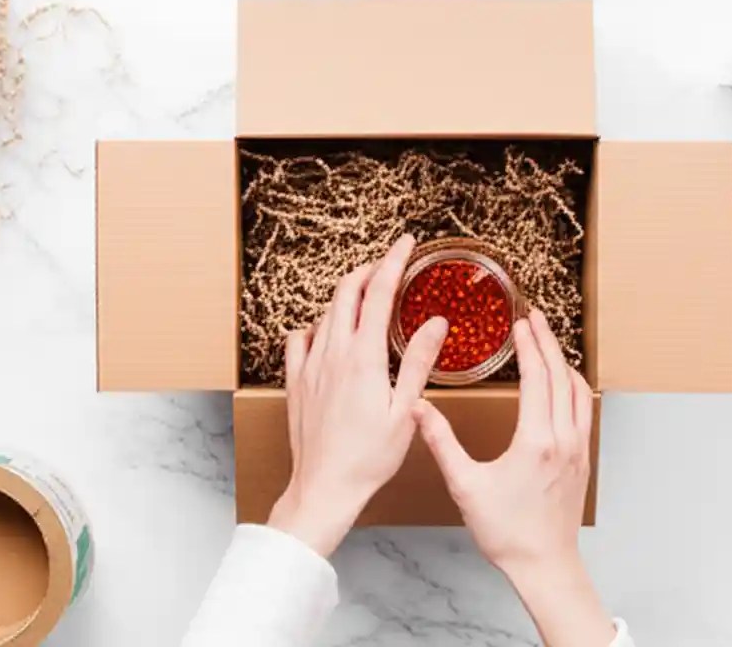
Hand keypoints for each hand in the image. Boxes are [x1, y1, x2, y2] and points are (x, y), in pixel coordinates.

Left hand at [268, 235, 447, 557]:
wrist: (324, 488)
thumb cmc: (369, 458)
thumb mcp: (405, 410)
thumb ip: (419, 362)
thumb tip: (435, 323)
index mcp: (364, 357)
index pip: (379, 292)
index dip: (393, 262)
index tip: (406, 244)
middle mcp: (332, 353)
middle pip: (347, 292)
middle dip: (368, 270)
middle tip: (388, 263)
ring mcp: (310, 366)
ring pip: (326, 313)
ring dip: (346, 294)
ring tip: (365, 293)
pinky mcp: (296, 382)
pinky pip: (301, 340)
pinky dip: (317, 325)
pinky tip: (324, 331)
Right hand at [415, 309, 614, 645]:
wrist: (544, 566)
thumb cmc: (506, 532)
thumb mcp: (465, 486)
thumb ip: (442, 443)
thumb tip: (418, 410)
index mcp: (536, 440)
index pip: (538, 378)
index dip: (529, 346)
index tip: (520, 323)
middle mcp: (564, 439)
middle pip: (561, 377)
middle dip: (547, 343)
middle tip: (533, 319)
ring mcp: (578, 449)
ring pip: (578, 391)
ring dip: (562, 363)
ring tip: (546, 343)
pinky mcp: (582, 460)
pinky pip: (583, 411)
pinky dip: (573, 387)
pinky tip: (563, 384)